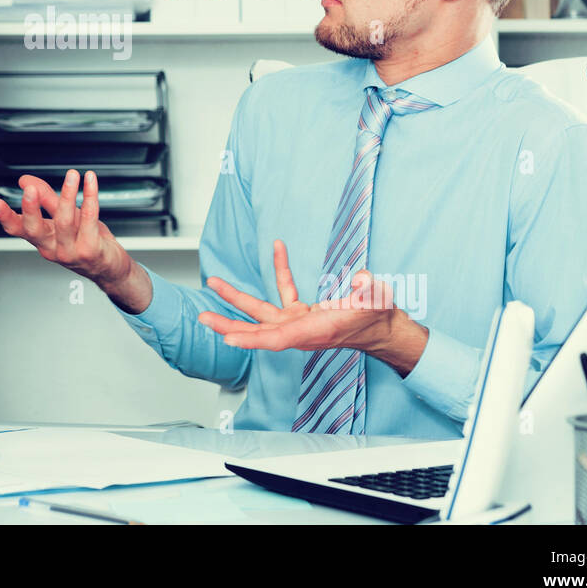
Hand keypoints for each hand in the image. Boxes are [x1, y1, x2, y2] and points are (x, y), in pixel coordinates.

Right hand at [0, 170, 131, 288]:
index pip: (17, 229)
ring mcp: (71, 252)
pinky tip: (90, 183)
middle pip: (36, 230)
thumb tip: (26, 180)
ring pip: (65, 222)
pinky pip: (89, 220)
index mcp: (42, 239)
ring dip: (68, 194)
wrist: (111, 268)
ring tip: (72, 175)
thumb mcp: (64, 217)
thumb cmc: (87, 241)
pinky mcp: (90, 250)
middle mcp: (53, 248)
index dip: (5, 217)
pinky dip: (90, 197)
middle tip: (30, 190)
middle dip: (31, 209)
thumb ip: (45, 198)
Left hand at [197, 238, 398, 354]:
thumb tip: (360, 280)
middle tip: (202, 316)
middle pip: (256, 328)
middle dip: (228, 322)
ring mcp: (298, 322)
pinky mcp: (302, 312)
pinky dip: (281, 269)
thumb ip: (366, 292)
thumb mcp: (374, 304)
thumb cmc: (378, 319)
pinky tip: (279, 247)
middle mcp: (299, 330)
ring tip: (214, 282)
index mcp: (312, 332)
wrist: (383, 328)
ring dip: (237, 298)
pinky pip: (285, 289)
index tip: (227, 338)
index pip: (276, 339)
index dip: (251, 340)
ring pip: (261, 311)